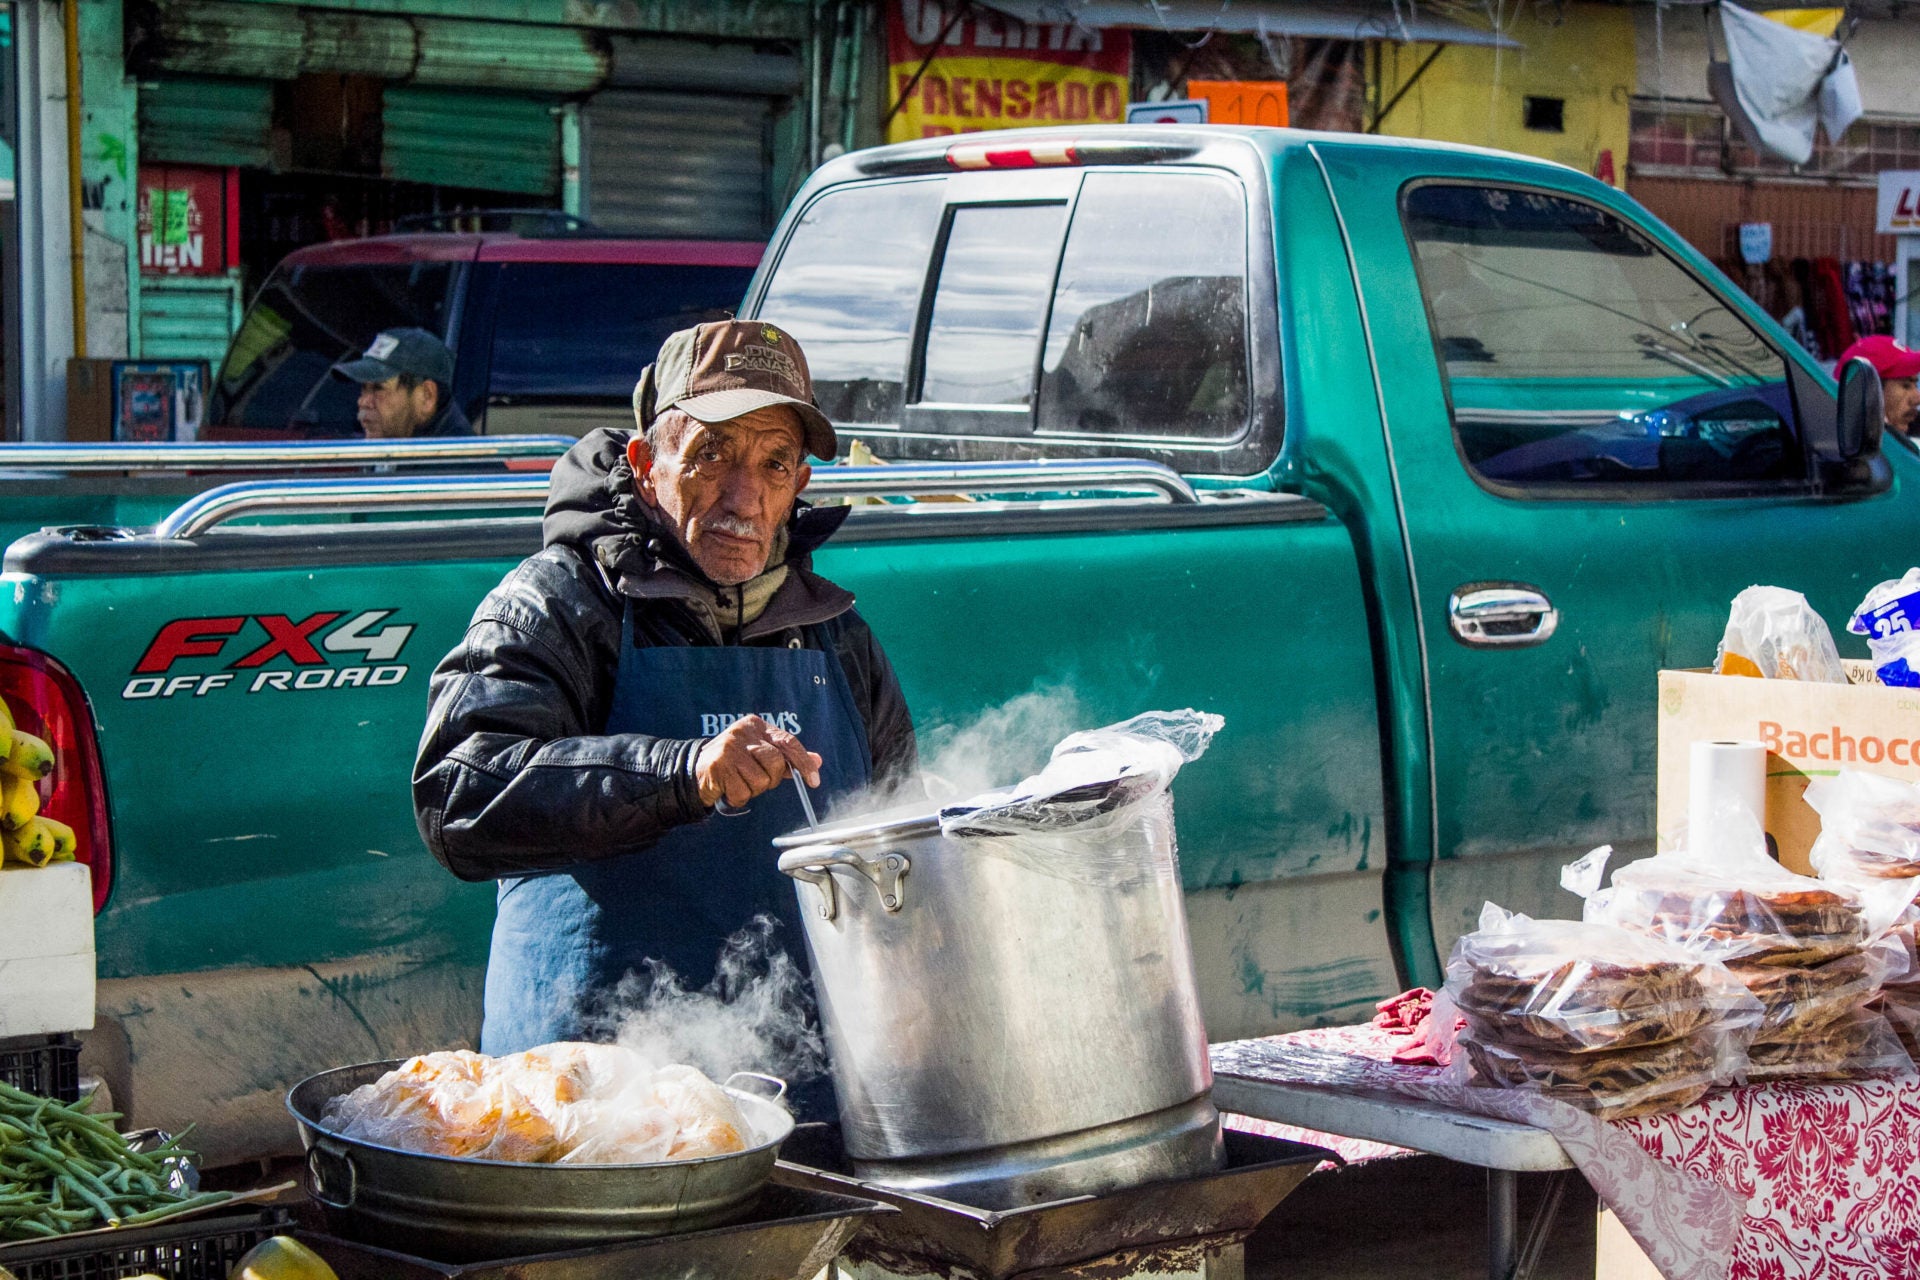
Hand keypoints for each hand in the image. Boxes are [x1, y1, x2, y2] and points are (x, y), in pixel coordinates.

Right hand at [695, 715, 823, 808]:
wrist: (696, 771)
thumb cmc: (735, 763)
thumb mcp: (762, 754)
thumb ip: (788, 758)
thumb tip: (817, 761)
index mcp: (757, 725)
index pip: (788, 742)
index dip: (803, 763)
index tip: (814, 781)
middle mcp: (743, 732)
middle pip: (775, 763)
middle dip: (770, 779)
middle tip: (756, 780)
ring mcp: (729, 748)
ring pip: (761, 780)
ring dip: (752, 790)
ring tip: (739, 782)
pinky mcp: (719, 766)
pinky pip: (743, 792)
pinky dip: (738, 797)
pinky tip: (728, 788)